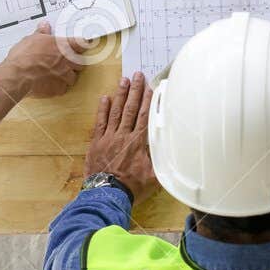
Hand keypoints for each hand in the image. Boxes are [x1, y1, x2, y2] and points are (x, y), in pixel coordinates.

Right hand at [0, 21, 85, 100]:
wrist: (17, 76)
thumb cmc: (24, 57)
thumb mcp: (31, 39)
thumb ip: (41, 33)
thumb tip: (44, 26)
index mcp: (63, 46)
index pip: (82, 43)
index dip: (85, 43)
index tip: (86, 43)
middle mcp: (67, 61)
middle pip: (81, 62)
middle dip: (77, 62)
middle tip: (69, 61)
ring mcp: (64, 76)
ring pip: (74, 77)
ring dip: (69, 75)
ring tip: (60, 74)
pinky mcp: (58, 89)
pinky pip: (64, 88)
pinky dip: (59, 87)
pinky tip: (51, 84)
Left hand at [84, 72, 155, 202]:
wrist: (106, 194)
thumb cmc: (132, 187)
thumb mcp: (153, 177)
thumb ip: (161, 162)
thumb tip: (173, 152)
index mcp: (138, 142)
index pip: (144, 116)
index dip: (148, 101)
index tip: (151, 87)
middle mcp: (124, 135)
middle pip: (130, 109)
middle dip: (135, 91)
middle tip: (137, 75)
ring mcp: (108, 137)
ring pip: (116, 112)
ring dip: (120, 95)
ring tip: (124, 80)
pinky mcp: (96, 142)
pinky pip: (100, 122)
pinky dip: (103, 110)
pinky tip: (105, 98)